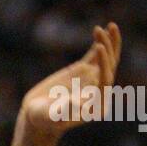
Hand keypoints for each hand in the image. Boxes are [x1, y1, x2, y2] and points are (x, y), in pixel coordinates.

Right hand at [21, 22, 121, 140]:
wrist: (36, 114)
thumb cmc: (44, 119)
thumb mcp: (53, 116)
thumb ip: (65, 110)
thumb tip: (79, 101)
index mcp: (97, 107)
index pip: (106, 81)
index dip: (104, 63)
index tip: (99, 47)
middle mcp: (99, 92)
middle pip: (110, 67)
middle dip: (110, 49)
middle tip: (105, 30)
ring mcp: (92, 80)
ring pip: (106, 59)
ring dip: (109, 43)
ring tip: (110, 26)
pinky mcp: (84, 70)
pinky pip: (95, 55)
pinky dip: (99, 42)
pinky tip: (99, 29)